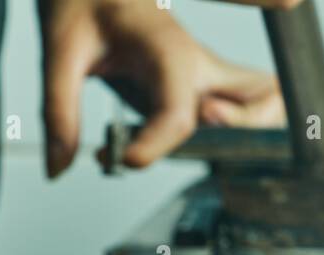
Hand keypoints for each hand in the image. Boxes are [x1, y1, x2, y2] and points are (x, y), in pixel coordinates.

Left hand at [38, 0, 294, 176]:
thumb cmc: (84, 1)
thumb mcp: (59, 52)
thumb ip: (59, 112)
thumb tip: (57, 167)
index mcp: (169, 51)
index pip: (179, 114)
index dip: (154, 145)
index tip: (122, 157)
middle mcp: (199, 64)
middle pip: (262, 102)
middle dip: (244, 131)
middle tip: (198, 134)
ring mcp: (206, 75)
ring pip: (266, 103)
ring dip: (251, 131)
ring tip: (194, 142)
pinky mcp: (203, 85)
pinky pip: (245, 107)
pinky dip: (240, 128)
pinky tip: (177, 141)